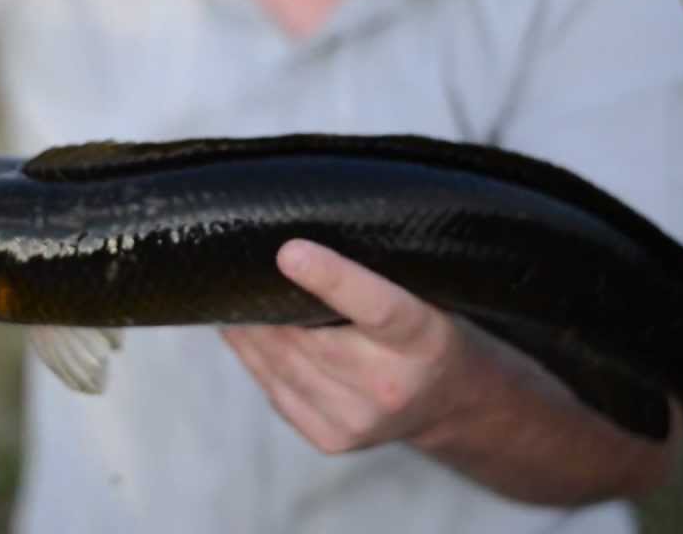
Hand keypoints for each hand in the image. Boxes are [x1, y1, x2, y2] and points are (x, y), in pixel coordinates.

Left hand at [223, 239, 485, 453]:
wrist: (447, 403)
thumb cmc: (426, 332)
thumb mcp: (423, 295)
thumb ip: (374, 274)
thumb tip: (297, 243)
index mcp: (421, 337)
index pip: (375, 306)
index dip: (331, 278)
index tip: (288, 252)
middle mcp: (389, 384)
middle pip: (306, 338)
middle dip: (266, 304)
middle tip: (240, 266)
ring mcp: (356, 418)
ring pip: (279, 364)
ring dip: (250, 329)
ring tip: (235, 297)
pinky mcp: (330, 437)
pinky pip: (273, 388)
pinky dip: (253, 356)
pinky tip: (244, 333)